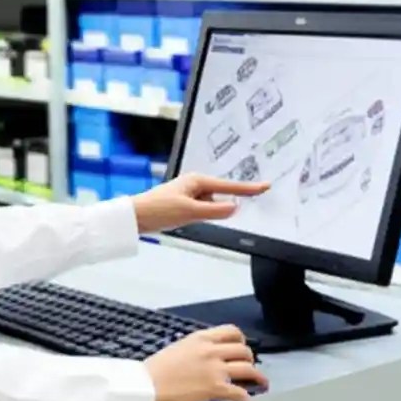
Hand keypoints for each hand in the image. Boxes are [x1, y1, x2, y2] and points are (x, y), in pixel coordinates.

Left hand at [131, 173, 268, 233]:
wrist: (135, 216)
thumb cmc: (158, 209)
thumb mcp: (189, 212)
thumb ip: (214, 210)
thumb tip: (235, 207)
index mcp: (197, 181)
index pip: (229, 186)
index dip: (248, 188)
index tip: (265, 186)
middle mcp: (194, 184)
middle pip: (220, 195)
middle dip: (224, 203)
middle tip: (220, 207)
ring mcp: (189, 194)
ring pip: (211, 204)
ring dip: (209, 212)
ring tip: (185, 217)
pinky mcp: (184, 204)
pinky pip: (202, 209)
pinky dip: (203, 215)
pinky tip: (190, 220)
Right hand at [144, 325, 267, 400]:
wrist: (148, 384)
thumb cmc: (158, 367)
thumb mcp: (180, 346)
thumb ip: (198, 347)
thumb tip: (210, 354)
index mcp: (202, 338)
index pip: (232, 331)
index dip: (241, 340)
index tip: (241, 348)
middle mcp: (212, 350)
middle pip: (244, 350)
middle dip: (250, 359)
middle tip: (249, 367)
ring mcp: (215, 369)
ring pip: (247, 369)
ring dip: (257, 377)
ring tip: (261, 383)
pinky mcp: (214, 388)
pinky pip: (238, 392)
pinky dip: (245, 398)